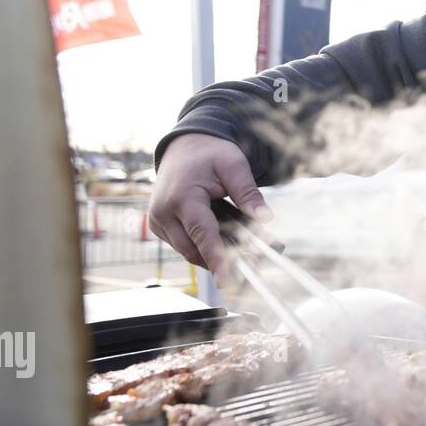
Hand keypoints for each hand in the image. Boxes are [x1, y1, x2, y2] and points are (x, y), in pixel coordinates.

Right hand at [148, 134, 272, 283]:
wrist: (184, 145)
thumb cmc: (209, 153)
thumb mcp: (234, 165)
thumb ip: (248, 193)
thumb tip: (266, 217)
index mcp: (182, 197)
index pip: (202, 234)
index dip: (217, 259)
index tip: (227, 280)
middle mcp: (164, 212)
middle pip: (194, 250)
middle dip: (224, 259)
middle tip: (257, 260)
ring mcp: (159, 221)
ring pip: (189, 251)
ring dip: (217, 253)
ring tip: (250, 249)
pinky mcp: (161, 227)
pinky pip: (185, 244)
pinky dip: (206, 245)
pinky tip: (229, 239)